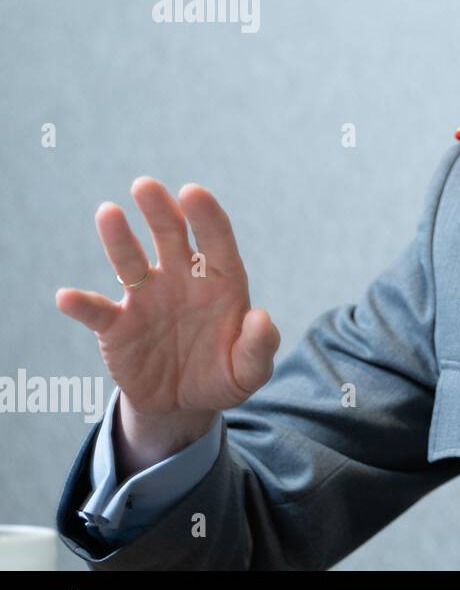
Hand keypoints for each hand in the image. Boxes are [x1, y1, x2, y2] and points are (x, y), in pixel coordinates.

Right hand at [54, 178, 278, 456]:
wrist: (185, 403)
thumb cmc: (223, 375)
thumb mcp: (250, 369)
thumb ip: (259, 345)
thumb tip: (261, 317)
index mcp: (220, 281)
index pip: (216, 240)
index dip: (205, 216)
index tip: (193, 193)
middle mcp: (181, 280)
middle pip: (171, 237)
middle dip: (160, 211)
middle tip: (145, 185)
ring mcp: (147, 299)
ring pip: (130, 262)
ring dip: (119, 238)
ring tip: (108, 213)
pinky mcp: (118, 326)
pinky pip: (97, 311)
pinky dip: (82, 304)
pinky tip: (67, 298)